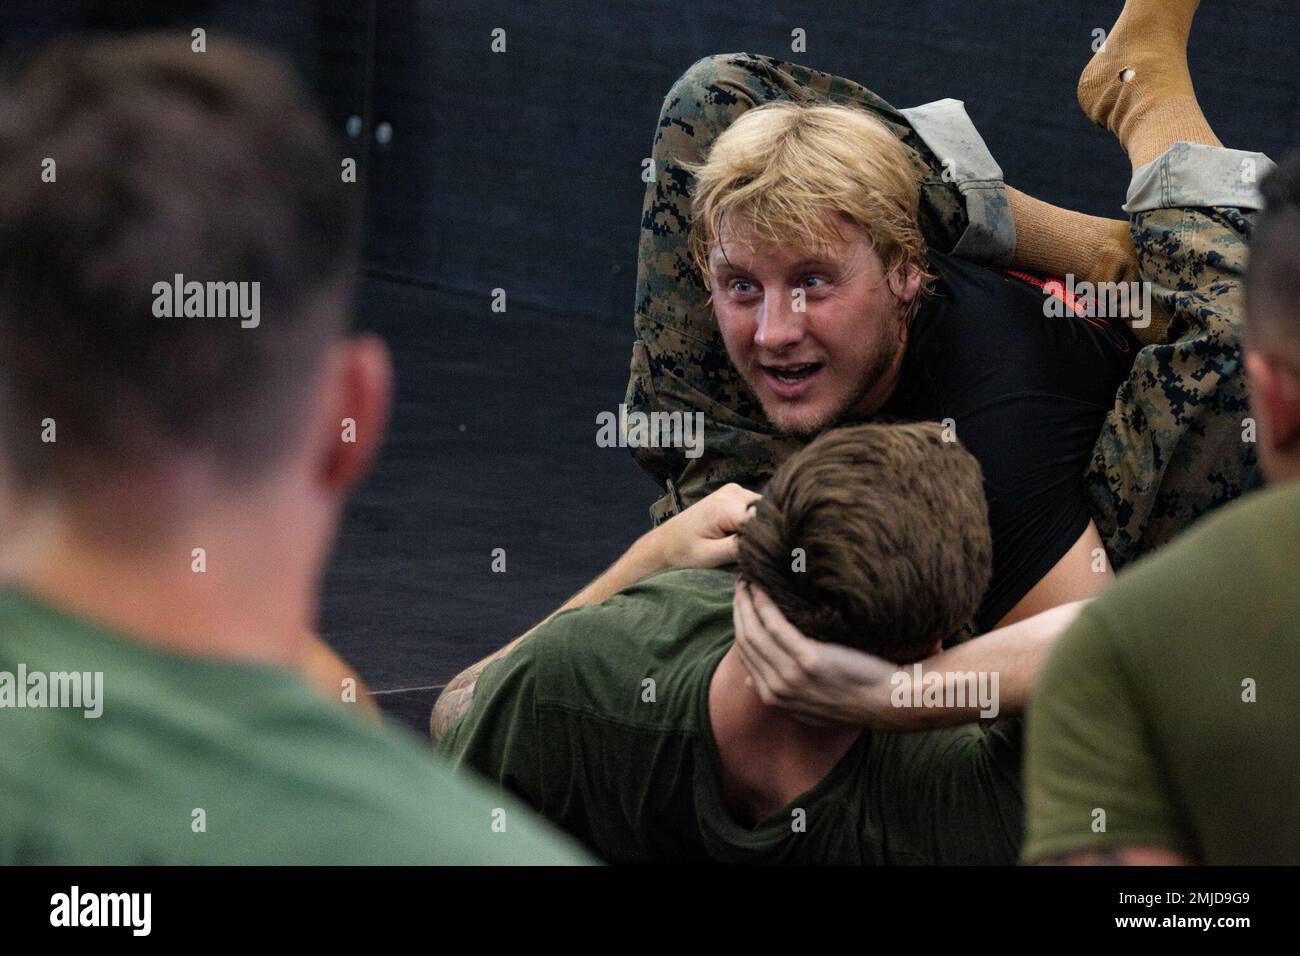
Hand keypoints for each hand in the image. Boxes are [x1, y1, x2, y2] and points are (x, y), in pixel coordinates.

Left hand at [647, 483, 760, 570]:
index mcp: (726, 505)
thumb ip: (741, 547)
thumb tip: (772, 543)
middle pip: (767, 512)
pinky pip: (755, 509)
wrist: (666, 542)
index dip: (769, 539)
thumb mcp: (712, 556)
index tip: (765, 557)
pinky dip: (754, 524)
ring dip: (761, 528)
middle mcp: (734, 491)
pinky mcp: (735, 494)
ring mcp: (735, 490)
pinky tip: (742, 537)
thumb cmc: (684, 553)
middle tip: (753, 554)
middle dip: (766, 533)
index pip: (765, 520)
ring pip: (764, 511)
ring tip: (745, 546)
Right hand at [732, 580, 906, 728]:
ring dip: (747, 602)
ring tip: (747, 580)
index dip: (739, 626)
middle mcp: (776, 688)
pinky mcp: (807, 659)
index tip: (740, 604)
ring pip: (755, 631)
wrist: (885, 701)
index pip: (745, 655)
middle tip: (740, 585)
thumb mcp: (807, 706)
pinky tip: (762, 588)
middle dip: (739, 609)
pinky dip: (764, 604)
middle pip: (746, 640)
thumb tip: (749, 680)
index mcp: (772, 697)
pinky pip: (776, 626)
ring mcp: (790, 674)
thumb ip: (779, 693)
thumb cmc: (852, 697)